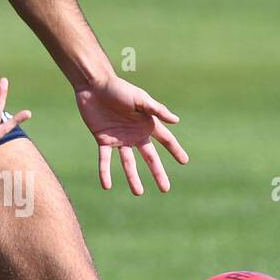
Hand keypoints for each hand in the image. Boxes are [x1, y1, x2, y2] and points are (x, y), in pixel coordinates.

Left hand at [75, 73, 187, 193]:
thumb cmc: (119, 89)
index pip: (165, 140)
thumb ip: (157, 110)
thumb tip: (176, 122)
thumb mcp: (140, 98)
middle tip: (165, 189)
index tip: (185, 162)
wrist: (94, 86)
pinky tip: (107, 186)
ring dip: (133, 178)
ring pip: (128, 163)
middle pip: (149, 157)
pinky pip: (104, 160)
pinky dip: (105, 172)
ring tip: (138, 193)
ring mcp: (119, 139)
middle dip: (158, 173)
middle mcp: (135, 134)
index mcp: (147, 123)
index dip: (175, 150)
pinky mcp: (103, 140)